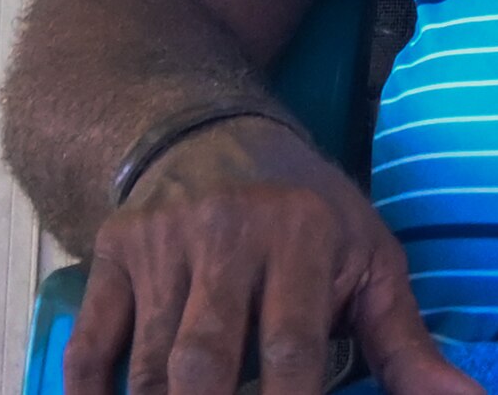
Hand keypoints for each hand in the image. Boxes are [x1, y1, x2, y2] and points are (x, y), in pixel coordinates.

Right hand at [74, 114, 481, 394]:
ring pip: (149, 364)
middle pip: (204, 363)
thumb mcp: (368, 261)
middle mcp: (225, 238)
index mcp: (299, 238)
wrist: (213, 129)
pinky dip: (93, 392)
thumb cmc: (309, 213)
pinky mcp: (111, 256)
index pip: (291, 350)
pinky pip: (90, 345)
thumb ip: (407, 347)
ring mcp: (161, 247)